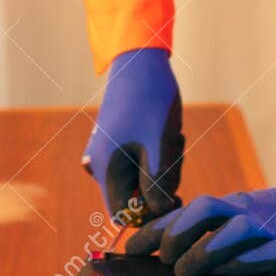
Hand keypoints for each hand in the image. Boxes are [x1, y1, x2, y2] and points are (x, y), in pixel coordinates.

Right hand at [82, 47, 183, 217]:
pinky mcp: (118, 141)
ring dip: (162, 165)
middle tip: (174, 152)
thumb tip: (159, 215)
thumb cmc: (151, 101)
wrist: (140, 59)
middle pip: (135, 197)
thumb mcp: (160, 147)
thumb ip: (157, 186)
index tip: (175, 194)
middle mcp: (100, 165)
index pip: (123, 215)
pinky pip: (140, 160)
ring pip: (141, 178)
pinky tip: (165, 132)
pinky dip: (157, 153)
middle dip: (160, 183)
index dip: (150, 214)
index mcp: (106, 170)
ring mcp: (108, 151)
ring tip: (171, 136)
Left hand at [125, 181, 275, 275]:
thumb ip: (226, 232)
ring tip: (182, 271)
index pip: (190, 209)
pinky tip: (224, 273)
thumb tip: (185, 254)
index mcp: (238, 205)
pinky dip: (241, 262)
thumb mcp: (256, 218)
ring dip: (202, 250)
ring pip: (231, 230)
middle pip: (205, 209)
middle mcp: (250, 211)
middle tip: (158, 258)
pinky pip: (264, 253)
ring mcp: (272, 227)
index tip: (131, 246)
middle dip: (175, 232)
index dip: (158, 226)